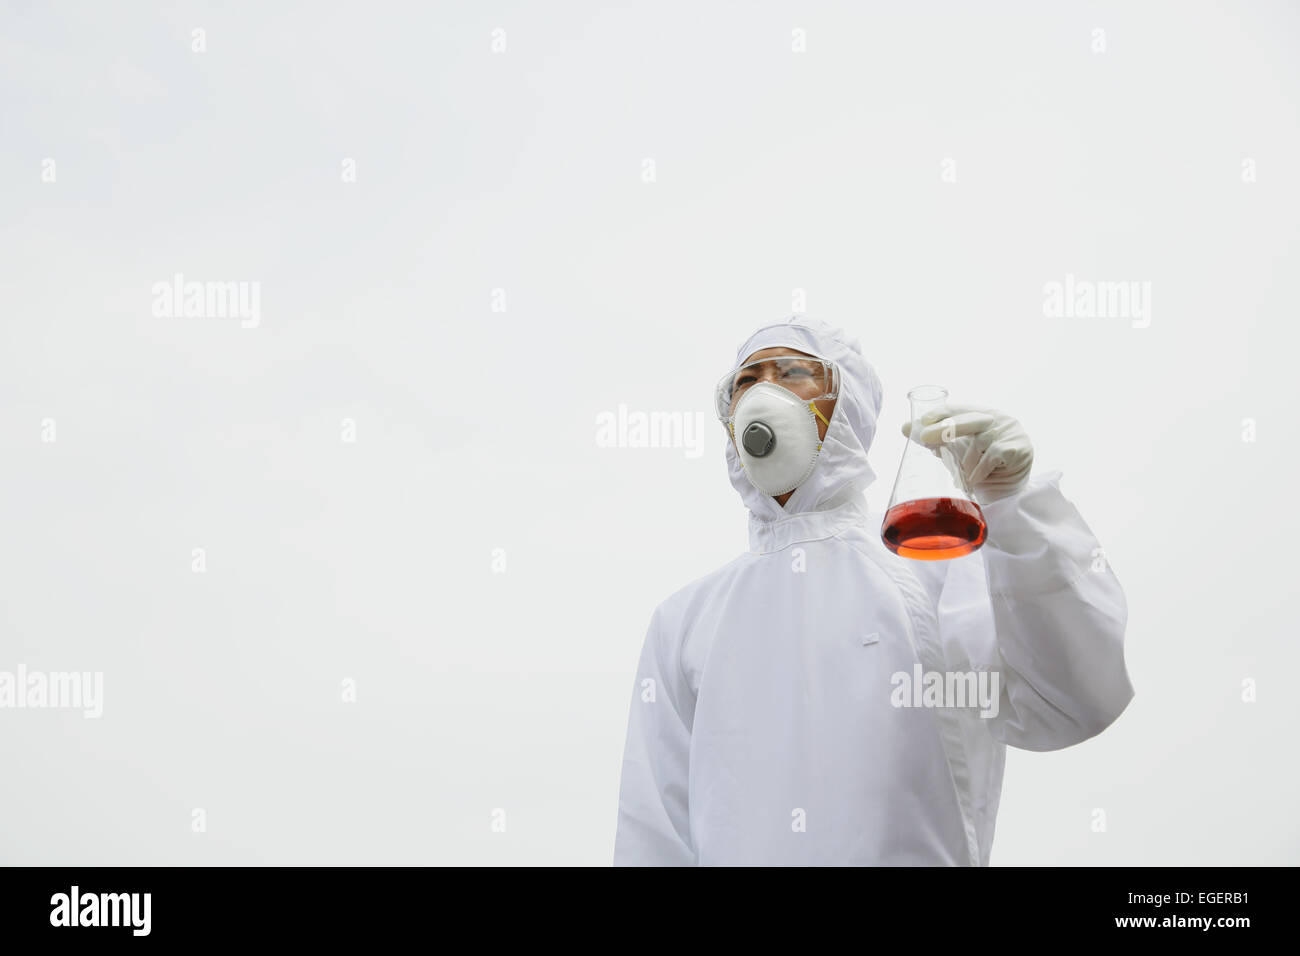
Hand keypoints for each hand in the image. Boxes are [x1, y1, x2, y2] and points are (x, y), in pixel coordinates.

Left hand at [901, 403, 1033, 503]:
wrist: (1008, 492)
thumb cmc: (979, 468)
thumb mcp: (955, 452)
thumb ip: (934, 440)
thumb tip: (904, 428)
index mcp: (980, 415)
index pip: (958, 409)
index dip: (940, 413)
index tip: (922, 422)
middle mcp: (997, 419)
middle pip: (968, 420)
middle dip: (944, 428)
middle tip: (924, 438)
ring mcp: (1011, 432)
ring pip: (979, 442)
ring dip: (966, 462)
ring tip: (962, 476)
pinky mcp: (1019, 448)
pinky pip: (992, 456)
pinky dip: (979, 471)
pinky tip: (974, 480)